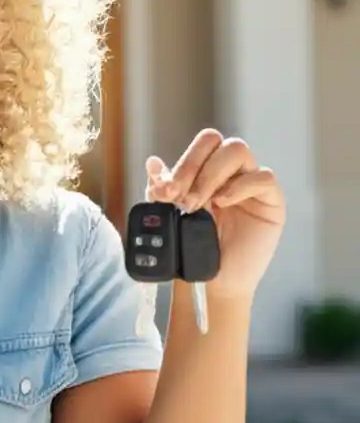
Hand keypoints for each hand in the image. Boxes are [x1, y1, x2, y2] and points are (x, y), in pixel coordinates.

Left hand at [145, 129, 285, 301]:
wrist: (209, 281)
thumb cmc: (190, 246)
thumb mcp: (169, 214)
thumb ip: (162, 188)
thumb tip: (152, 162)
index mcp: (206, 170)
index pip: (201, 144)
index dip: (182, 163)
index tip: (164, 192)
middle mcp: (230, 172)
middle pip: (217, 141)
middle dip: (192, 167)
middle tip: (180, 198)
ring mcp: (251, 184)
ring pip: (238, 151)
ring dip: (210, 176)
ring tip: (196, 205)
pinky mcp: (271, 201)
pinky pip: (263, 178)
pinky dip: (239, 187)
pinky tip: (222, 203)